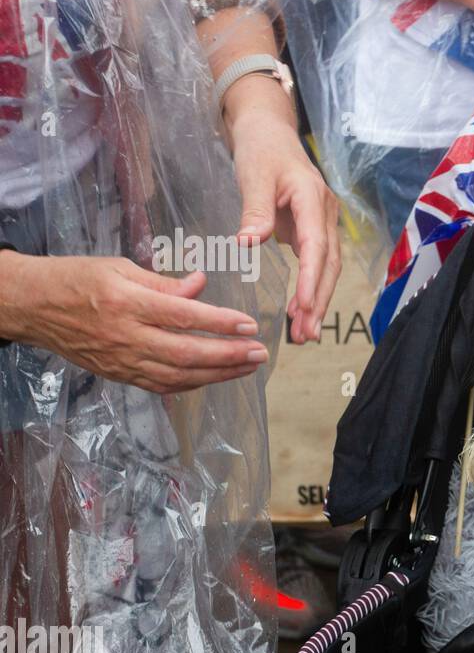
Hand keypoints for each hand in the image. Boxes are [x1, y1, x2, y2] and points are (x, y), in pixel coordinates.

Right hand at [0, 253, 267, 393]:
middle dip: (229, 356)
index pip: (183, 316)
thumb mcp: (119, 267)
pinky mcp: (119, 374)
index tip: (249, 324)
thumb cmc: (77, 278)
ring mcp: (122, 360)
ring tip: (248, 367)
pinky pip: (161, 385)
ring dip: (218, 374)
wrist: (33, 306)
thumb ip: (163, 282)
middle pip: (186, 353)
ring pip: (178, 375)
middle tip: (260, 353)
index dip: (220, 322)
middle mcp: (126, 336)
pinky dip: (193, 383)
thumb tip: (201, 284)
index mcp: (127, 303)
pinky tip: (216, 377)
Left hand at [226, 101, 341, 343]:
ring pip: (326, 268)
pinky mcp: (313, 229)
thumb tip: (248, 244)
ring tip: (305, 333)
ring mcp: (322, 222)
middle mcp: (325, 213)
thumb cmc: (261, 149)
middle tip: (306, 334)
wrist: (270, 131)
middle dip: (318, 301)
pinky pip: (317, 264)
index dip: (311, 279)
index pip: (315, 246)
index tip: (302, 307)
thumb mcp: (253, 174)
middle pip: (328, 265)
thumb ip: (254, 210)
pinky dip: (311, 289)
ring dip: (316, 301)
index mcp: (312, 198)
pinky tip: (303, 311)